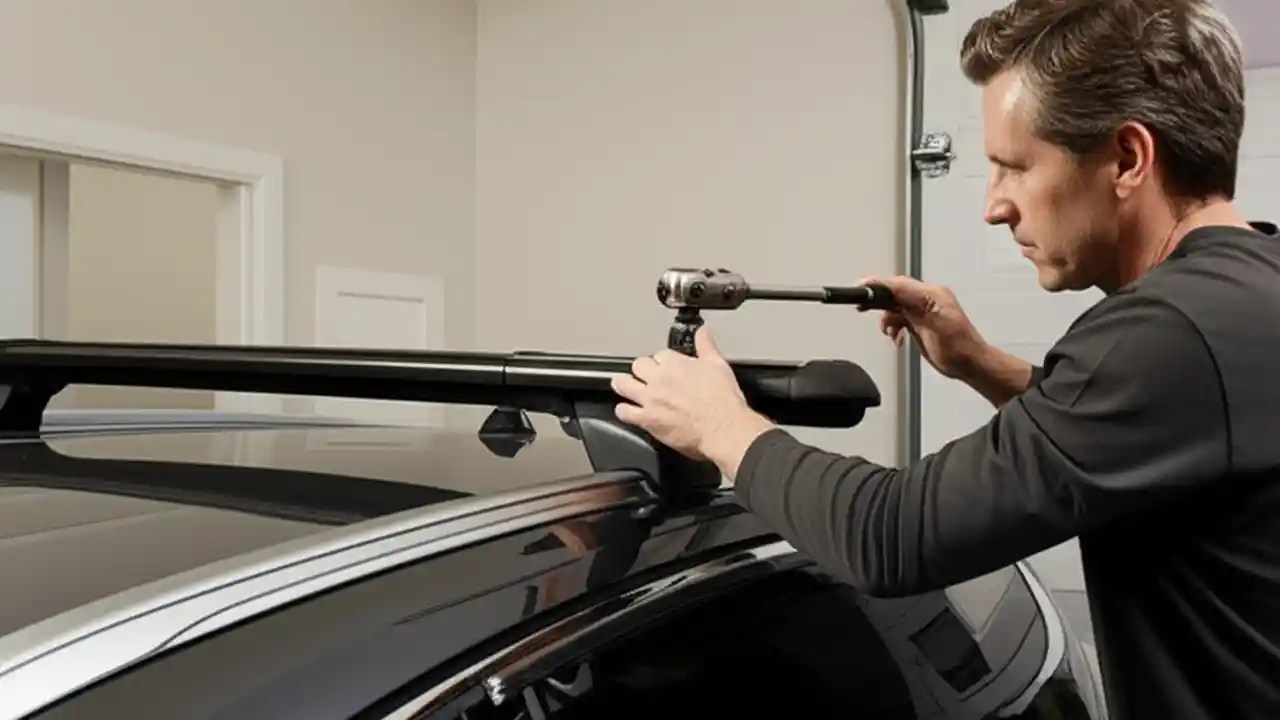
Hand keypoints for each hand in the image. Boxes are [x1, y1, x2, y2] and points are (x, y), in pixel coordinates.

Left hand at [611, 326, 774, 475]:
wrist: (722, 428)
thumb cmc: (723, 401)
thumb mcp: (718, 365)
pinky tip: (626, 410)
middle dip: (642, 369)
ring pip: (623, 384)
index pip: (660, 354)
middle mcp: (659, 379)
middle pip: (638, 365)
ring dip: (623, 383)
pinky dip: (623, 411)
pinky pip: (624, 412)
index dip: (663, 361)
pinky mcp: (647, 419)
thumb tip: (703, 331)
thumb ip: (707, 345)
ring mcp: (650, 399)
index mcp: (674, 364)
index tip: (667, 366)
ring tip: (624, 384)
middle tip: (645, 375)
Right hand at [858, 275, 986, 379]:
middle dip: (879, 300)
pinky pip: (899, 318)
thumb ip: (914, 309)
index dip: (879, 285)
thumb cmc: (961, 348)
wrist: (970, 364)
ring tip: (889, 332)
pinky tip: (897, 337)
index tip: (863, 286)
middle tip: (863, 305)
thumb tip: (897, 296)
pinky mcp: (920, 322)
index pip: (900, 285)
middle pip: (895, 292)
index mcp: (933, 295)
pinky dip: (893, 327)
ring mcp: (923, 311)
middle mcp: (928, 300)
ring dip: (887, 319)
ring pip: (895, 306)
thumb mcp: (936, 325)